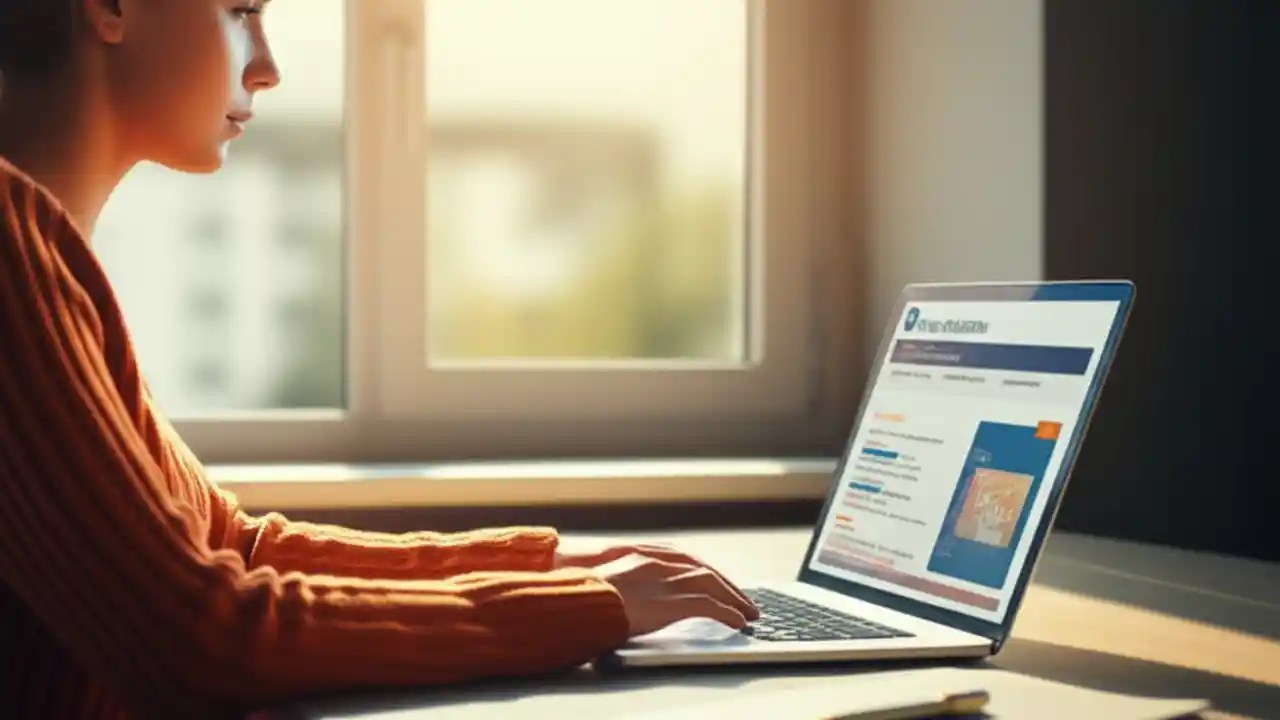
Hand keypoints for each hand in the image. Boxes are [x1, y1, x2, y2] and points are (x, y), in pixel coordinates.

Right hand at [590, 552, 760, 637]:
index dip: (703, 570)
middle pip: (702, 569)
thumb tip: (623, 590)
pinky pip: (709, 607)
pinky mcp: (670, 603)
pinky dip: (727, 613)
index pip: (684, 558)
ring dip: (734, 599)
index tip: (717, 580)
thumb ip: (618, 577)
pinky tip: (738, 623)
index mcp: (640, 554)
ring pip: (712, 585)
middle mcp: (657, 562)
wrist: (571, 596)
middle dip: (726, 584)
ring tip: (749, 612)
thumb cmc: (576, 589)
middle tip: (743, 599)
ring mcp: (664, 581)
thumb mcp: (598, 575)